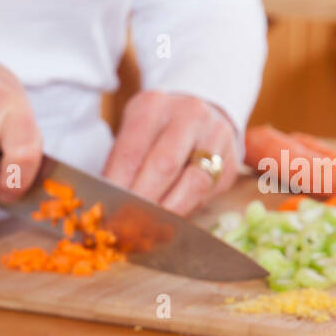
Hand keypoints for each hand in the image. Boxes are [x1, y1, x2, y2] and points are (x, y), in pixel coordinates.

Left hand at [103, 91, 239, 215]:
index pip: (131, 153)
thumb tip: (107, 204)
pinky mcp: (230, 163)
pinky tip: (168, 222)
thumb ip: (121, 164)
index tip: (106, 211)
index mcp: (154, 106)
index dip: (117, 188)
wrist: (197, 113)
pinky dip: (185, 212)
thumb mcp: (132, 132)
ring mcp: (216, 137)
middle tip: (125, 227)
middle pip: (164, 166)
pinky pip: (207, 194)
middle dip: (142, 202)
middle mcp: (190, 115)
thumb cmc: (154, 129)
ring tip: (147, 229)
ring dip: (167, 212)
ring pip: (193, 183)